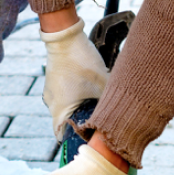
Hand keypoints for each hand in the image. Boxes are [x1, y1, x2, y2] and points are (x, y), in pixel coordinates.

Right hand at [40, 18, 107, 140]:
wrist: (64, 35)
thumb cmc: (81, 61)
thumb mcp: (102, 82)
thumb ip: (111, 98)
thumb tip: (123, 110)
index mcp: (59, 111)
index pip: (62, 135)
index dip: (75, 138)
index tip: (87, 139)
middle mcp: (51, 105)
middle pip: (65, 122)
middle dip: (79, 123)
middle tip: (95, 122)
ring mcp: (49, 92)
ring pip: (64, 108)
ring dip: (76, 109)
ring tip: (91, 104)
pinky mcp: (51, 81)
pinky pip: (62, 96)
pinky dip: (72, 97)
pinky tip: (83, 90)